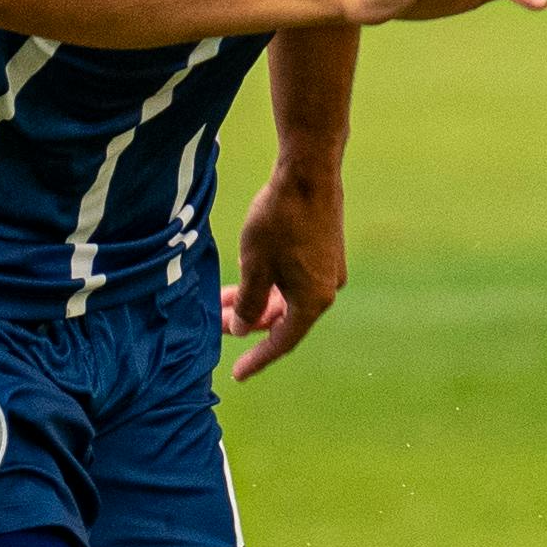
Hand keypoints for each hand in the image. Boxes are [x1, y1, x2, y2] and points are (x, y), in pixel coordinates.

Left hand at [220, 166, 345, 380]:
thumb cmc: (280, 220)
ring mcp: (328, 270)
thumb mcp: (254, 267)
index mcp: (312, 301)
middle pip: (283, 319)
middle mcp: (326, 290)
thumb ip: (248, 304)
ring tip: (225, 298)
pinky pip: (294, 279)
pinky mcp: (326, 251)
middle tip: (218, 322)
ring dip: (256, 300)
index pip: (282, 342)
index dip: (257, 359)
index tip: (237, 374)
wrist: (309, 172)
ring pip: (286, 297)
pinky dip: (270, 283)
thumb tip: (244, 329)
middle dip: (249, 322)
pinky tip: (246, 275)